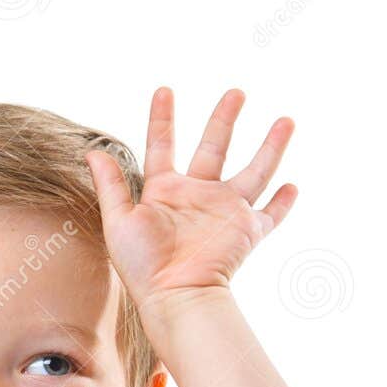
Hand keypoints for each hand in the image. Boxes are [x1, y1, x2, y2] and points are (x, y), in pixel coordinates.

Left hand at [86, 88, 295, 321]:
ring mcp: (224, 212)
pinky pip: (270, 214)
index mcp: (165, 191)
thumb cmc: (143, 266)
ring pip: (254, 171)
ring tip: (287, 119)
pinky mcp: (246, 231)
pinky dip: (282, 202)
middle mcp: (197, 196)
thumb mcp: (119, 221)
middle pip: (215, 147)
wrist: (176, 297)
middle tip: (236, 92)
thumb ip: (110, 185)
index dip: (162, 118)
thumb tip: (93, 149)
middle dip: (224, 119)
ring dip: (271, 147)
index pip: (162, 145)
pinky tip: (293, 185)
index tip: (165, 90)